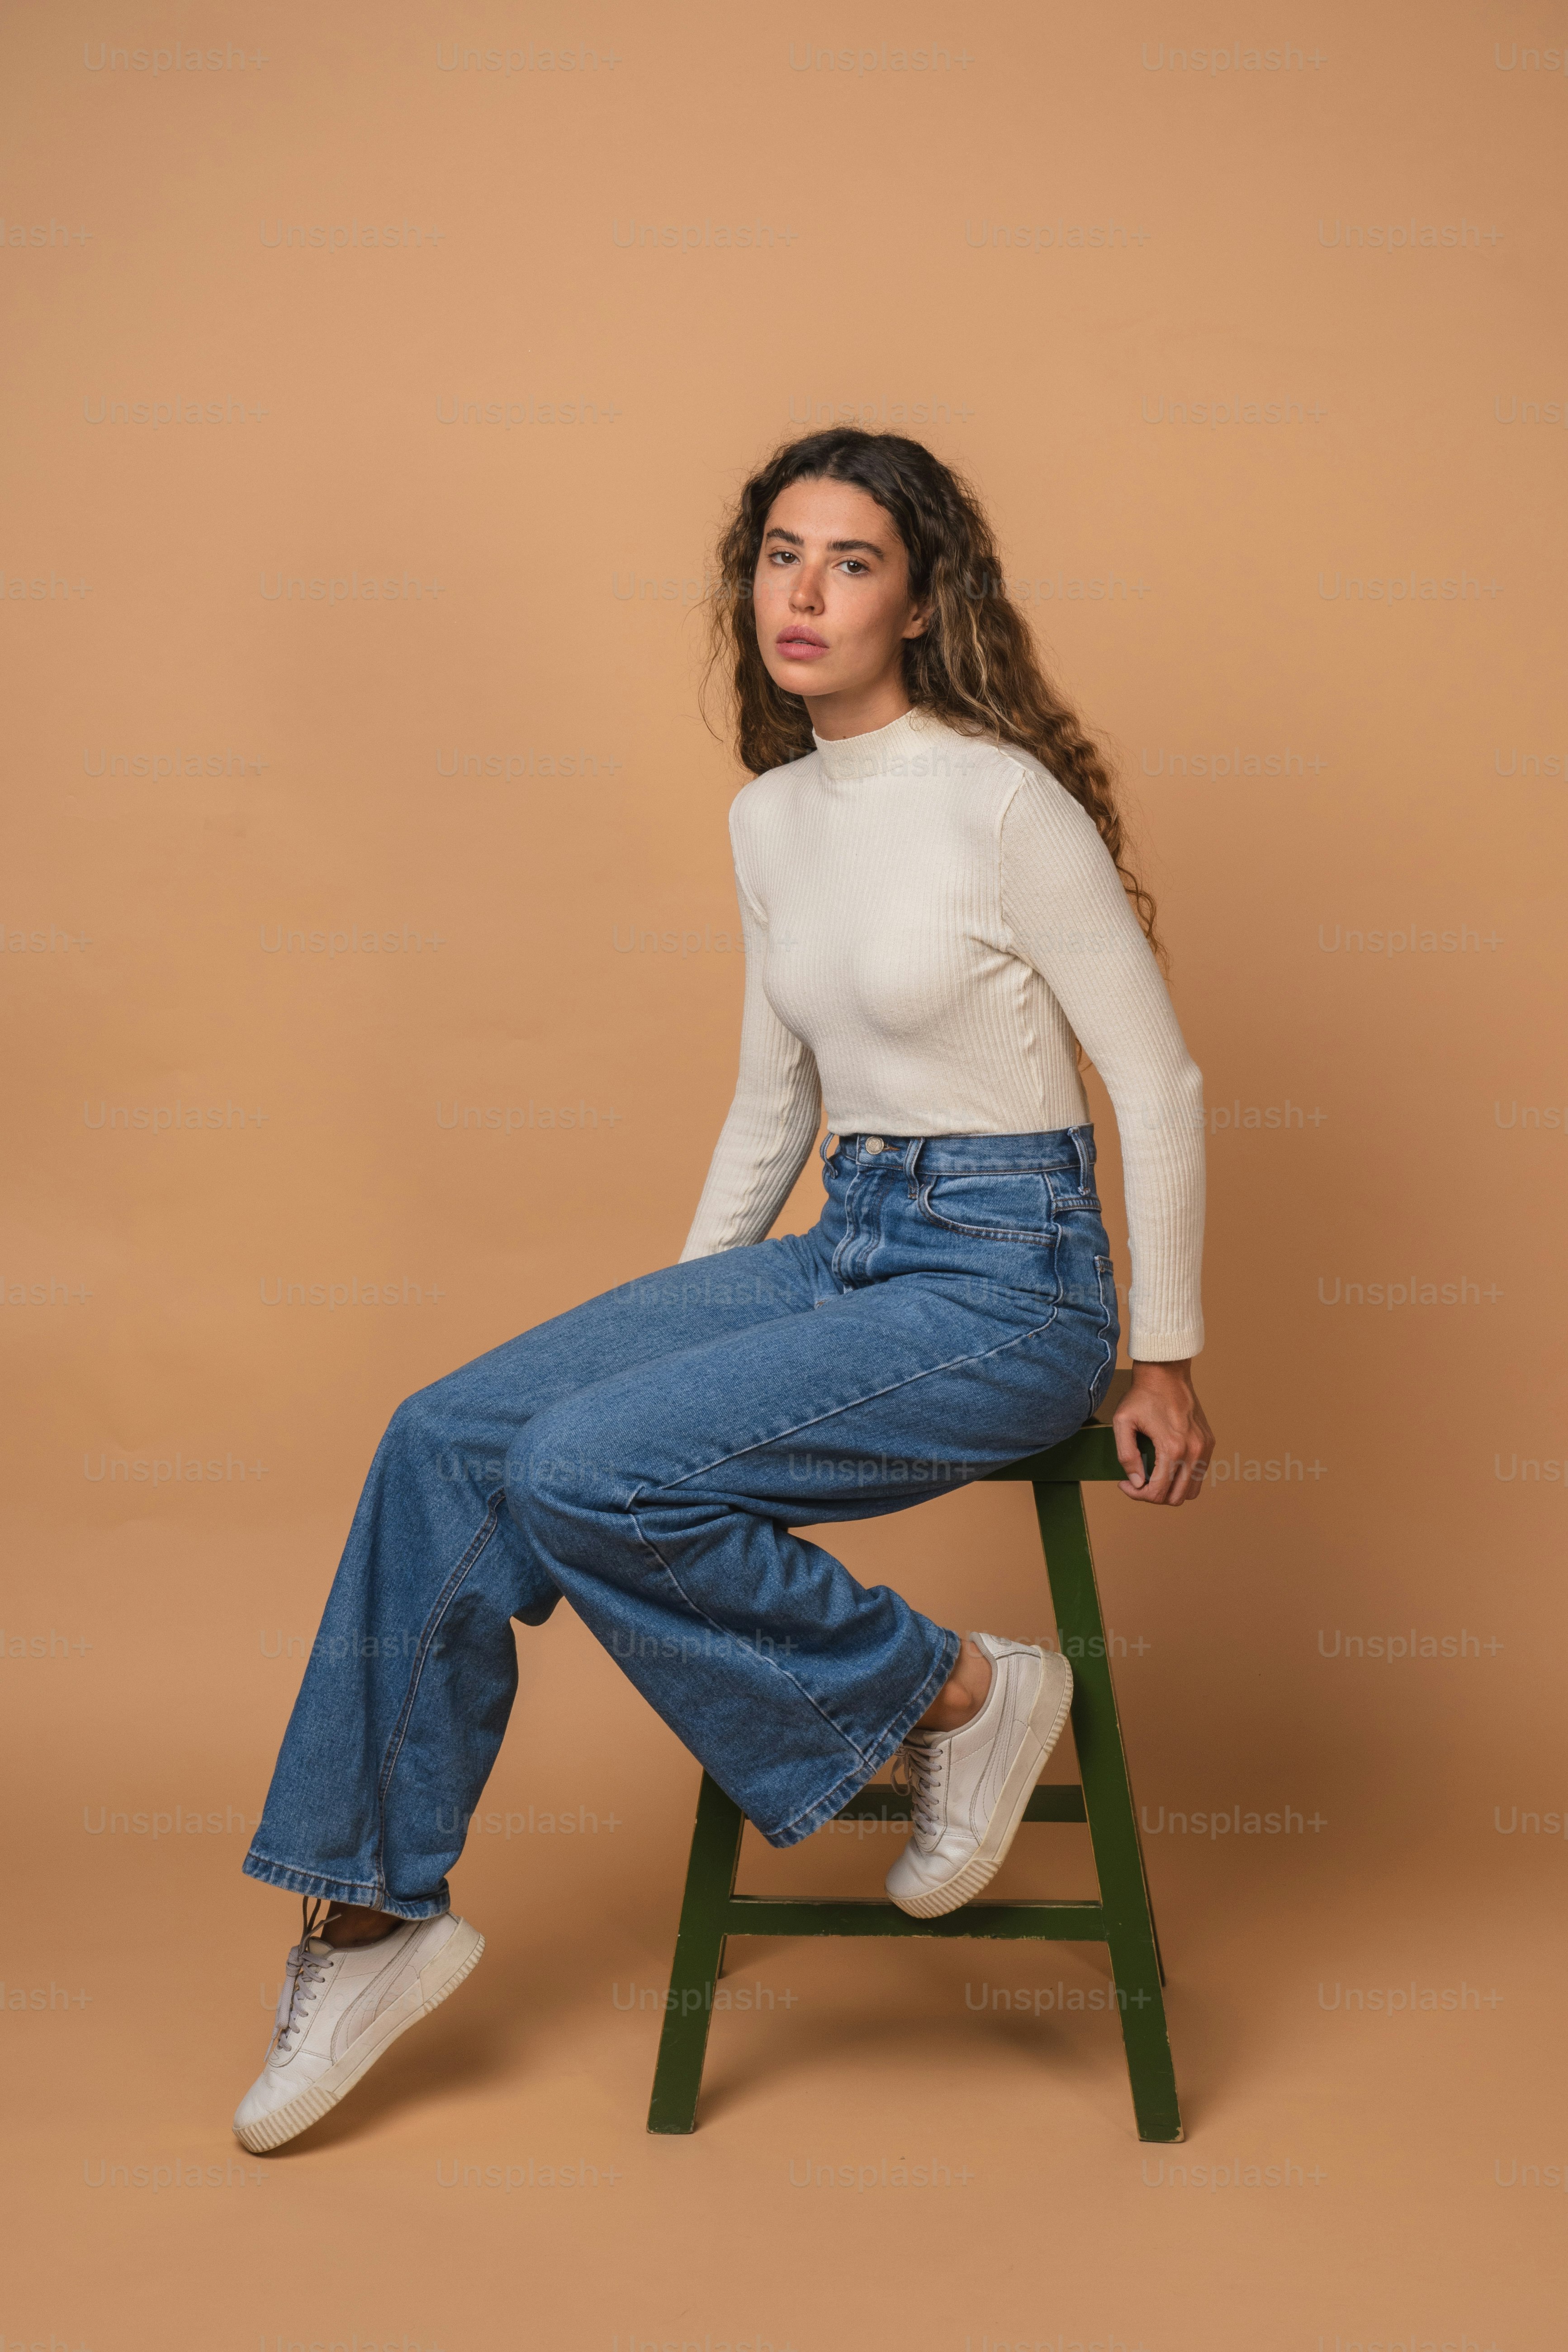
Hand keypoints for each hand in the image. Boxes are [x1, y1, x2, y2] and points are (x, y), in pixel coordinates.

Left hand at [1113, 1360, 1213, 1505]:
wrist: (1166, 1373)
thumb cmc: (1141, 1396)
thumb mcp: (1123, 1423)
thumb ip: (1126, 1455)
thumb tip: (1136, 1482)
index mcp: (1172, 1448)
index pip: (1158, 1493)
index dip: (1137, 1495)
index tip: (1124, 1484)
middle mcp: (1193, 1451)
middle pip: (1177, 1498)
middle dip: (1154, 1496)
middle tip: (1138, 1482)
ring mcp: (1204, 1447)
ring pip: (1192, 1490)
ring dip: (1171, 1490)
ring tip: (1153, 1476)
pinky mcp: (1208, 1442)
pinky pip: (1199, 1473)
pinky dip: (1183, 1477)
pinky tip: (1167, 1465)